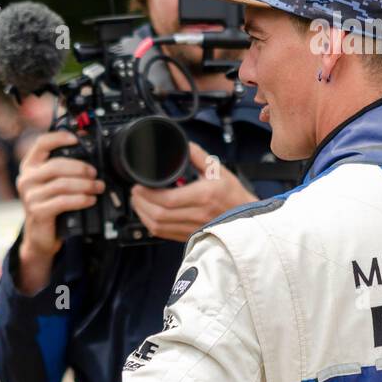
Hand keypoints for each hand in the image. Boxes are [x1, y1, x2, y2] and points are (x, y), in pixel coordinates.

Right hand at [15, 130, 103, 293]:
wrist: (40, 235)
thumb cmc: (51, 204)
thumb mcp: (55, 183)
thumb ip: (65, 168)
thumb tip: (89, 150)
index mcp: (30, 166)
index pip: (41, 144)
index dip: (59, 138)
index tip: (76, 139)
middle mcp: (27, 179)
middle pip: (56, 165)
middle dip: (80, 168)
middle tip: (95, 173)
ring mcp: (30, 196)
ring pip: (62, 184)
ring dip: (85, 185)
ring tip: (98, 187)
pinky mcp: (37, 211)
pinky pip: (62, 201)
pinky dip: (80, 199)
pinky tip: (90, 200)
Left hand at [130, 142, 256, 242]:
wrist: (246, 216)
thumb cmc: (234, 195)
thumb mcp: (219, 170)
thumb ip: (199, 156)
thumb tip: (184, 145)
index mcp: (203, 196)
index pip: (168, 199)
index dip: (148, 194)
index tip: (140, 186)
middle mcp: (197, 214)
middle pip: (159, 214)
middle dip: (141, 203)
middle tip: (136, 192)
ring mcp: (193, 228)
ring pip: (159, 226)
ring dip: (144, 215)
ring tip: (139, 202)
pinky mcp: (190, 236)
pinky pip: (164, 234)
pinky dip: (152, 225)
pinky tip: (149, 215)